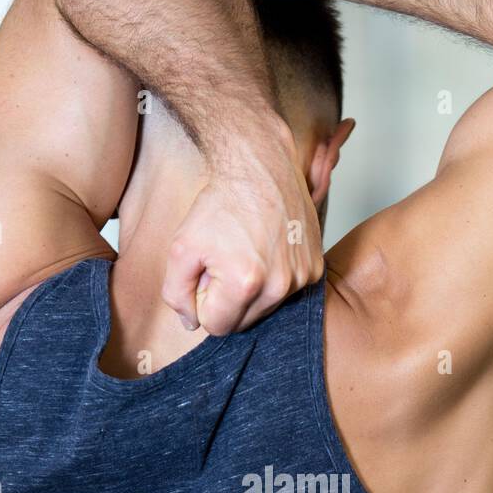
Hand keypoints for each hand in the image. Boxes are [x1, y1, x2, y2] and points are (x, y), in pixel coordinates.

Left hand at [164, 121, 324, 335]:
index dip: (204, 303)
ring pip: (266, 308)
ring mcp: (302, 276)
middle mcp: (279, 285)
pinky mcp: (315, 267)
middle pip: (244, 322)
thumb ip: (177, 292)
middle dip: (228, 299)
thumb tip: (191, 323)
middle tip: (225, 262)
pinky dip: (274, 278)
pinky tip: (267, 250)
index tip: (206, 275)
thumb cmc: (220, 203)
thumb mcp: (181, 247)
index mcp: (245, 283)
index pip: (218, 326)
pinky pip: (287, 292)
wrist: (260, 165)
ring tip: (247, 253)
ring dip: (252, 290)